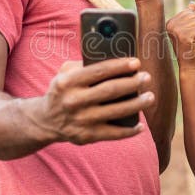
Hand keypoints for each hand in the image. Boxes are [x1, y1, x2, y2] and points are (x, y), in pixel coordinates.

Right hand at [40, 57, 154, 144]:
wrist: (45, 120)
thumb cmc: (63, 91)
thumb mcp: (64, 73)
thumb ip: (84, 64)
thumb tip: (114, 58)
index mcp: (68, 82)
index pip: (99, 71)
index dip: (120, 66)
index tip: (136, 63)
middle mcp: (74, 101)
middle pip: (111, 90)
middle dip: (133, 83)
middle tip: (146, 78)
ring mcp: (81, 120)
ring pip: (116, 111)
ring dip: (137, 104)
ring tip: (149, 97)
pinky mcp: (87, 136)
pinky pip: (114, 134)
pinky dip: (129, 130)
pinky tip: (140, 125)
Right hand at [167, 2, 194, 69]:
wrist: (190, 64)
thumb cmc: (191, 47)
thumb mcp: (190, 29)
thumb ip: (190, 16)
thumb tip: (192, 3)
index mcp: (170, 23)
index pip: (190, 12)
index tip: (189, 34)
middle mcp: (171, 25)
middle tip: (192, 38)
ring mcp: (176, 31)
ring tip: (193, 41)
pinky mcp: (184, 37)